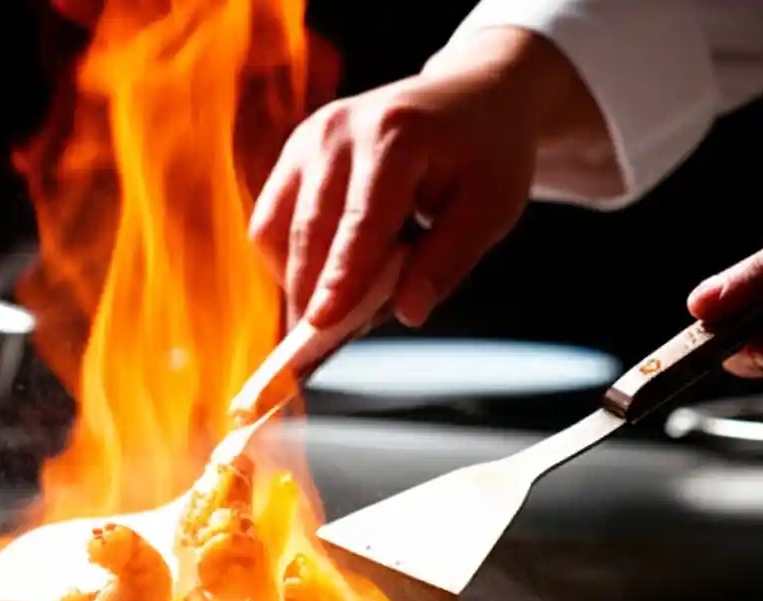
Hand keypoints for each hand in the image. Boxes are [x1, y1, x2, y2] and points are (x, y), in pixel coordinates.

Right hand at [247, 28, 607, 328]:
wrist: (471, 97)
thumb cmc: (484, 154)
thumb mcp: (492, 208)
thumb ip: (448, 261)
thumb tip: (409, 313)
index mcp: (395, 135)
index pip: (360, 223)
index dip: (339, 280)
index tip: (320, 327)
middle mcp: (338, 130)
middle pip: (311, 230)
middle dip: (314, 293)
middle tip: (332, 341)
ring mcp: (307, 138)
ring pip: (274, 230)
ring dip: (298, 279)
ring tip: (341, 303)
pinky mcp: (292, 154)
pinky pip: (270, 223)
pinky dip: (292, 260)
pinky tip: (330, 273)